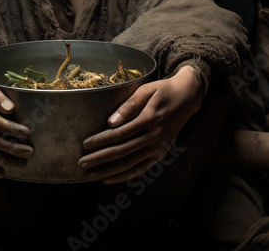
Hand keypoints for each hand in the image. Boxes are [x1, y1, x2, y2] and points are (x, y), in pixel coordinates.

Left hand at [78, 66, 202, 183]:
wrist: (186, 98)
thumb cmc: (161, 91)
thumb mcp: (145, 90)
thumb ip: (128, 106)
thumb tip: (111, 122)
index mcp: (150, 119)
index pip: (120, 134)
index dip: (101, 140)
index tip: (85, 144)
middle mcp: (155, 137)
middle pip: (122, 151)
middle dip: (100, 159)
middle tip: (82, 164)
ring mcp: (158, 148)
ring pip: (130, 163)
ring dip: (109, 171)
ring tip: (91, 175)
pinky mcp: (160, 154)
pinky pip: (140, 168)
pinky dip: (124, 175)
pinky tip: (109, 179)